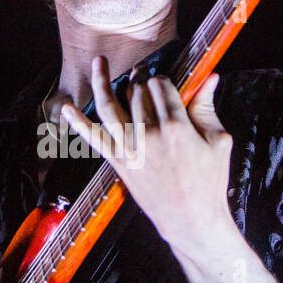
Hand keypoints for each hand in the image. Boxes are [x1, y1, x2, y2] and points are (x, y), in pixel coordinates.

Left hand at [61, 56, 235, 262]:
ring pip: (110, 105)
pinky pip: (93, 138)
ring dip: (102, 80)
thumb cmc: (209, 182)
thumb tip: (210, 76)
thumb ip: (207, 107)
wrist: (191, 221)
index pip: (162, 86)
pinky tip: (65, 108)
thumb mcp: (218, 141)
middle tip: (141, 74)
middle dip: (139, 80)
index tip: (165, 85)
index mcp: (178, 126)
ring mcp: (130, 149)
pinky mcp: (118, 163)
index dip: (163, 81)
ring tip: (98, 61)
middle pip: (137, 92)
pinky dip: (77, 123)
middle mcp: (150, 134)